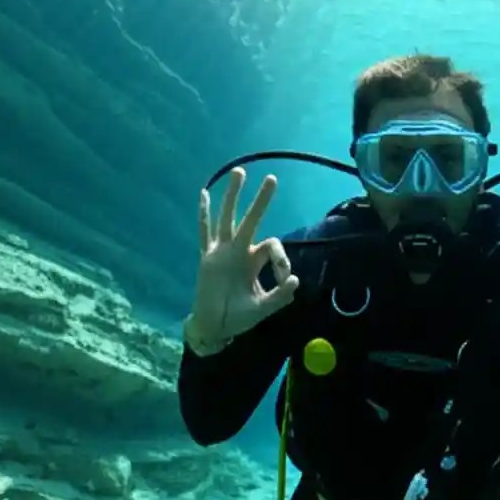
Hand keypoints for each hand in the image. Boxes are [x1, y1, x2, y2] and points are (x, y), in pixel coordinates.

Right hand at [190, 168, 299, 343]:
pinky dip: (203, 214)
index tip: (286, 279)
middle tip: (272, 178)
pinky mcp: (207, 258)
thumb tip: (296, 281)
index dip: (283, 259)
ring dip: (232, 196)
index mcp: (255, 261)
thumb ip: (280, 297)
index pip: (272, 246)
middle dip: (261, 201)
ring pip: (227, 218)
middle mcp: (240, 251)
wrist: (215, 327)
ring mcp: (222, 252)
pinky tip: (204, 193)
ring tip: (239, 172)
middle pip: (252, 219)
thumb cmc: (240, 316)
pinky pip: (204, 233)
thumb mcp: (263, 308)